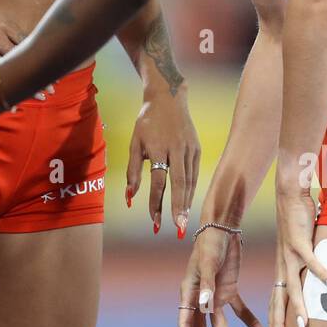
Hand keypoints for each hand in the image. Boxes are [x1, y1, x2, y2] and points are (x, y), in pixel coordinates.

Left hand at [125, 93, 200, 237]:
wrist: (168, 98)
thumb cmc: (147, 122)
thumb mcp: (135, 143)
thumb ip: (132, 171)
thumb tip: (130, 197)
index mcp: (158, 146)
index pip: (158, 180)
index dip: (156, 202)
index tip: (154, 221)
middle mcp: (177, 148)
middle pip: (179, 183)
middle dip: (178, 207)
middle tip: (178, 229)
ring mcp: (190, 148)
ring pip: (189, 180)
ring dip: (185, 202)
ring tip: (180, 221)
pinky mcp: (197, 148)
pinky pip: (193, 174)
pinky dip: (190, 190)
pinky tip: (186, 203)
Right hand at [178, 226, 263, 326]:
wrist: (224, 227)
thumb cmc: (210, 243)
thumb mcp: (207, 264)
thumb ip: (207, 286)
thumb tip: (204, 308)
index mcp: (190, 291)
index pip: (185, 321)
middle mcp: (201, 296)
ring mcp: (215, 294)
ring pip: (220, 324)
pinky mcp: (229, 289)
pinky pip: (239, 310)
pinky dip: (248, 321)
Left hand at [269, 183, 326, 326]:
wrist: (288, 193)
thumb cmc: (297, 220)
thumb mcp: (302, 248)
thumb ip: (309, 264)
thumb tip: (323, 280)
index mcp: (282, 266)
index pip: (276, 298)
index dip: (274, 319)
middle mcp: (283, 263)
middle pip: (279, 298)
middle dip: (278, 322)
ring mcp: (289, 253)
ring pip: (294, 284)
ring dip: (299, 306)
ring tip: (304, 325)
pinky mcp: (299, 240)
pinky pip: (312, 260)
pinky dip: (322, 273)